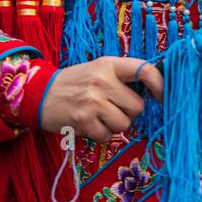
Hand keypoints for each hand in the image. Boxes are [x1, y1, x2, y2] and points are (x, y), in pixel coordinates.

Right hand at [40, 56, 163, 143]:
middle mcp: (102, 80)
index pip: (145, 70)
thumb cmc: (75, 83)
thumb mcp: (98, 70)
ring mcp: (92, 101)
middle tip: (113, 108)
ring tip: (99, 117)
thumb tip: (152, 94)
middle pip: (137, 107)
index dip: (160, 85)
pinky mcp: (83, 121)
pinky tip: (89, 124)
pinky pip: (107, 136)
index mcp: (109, 64)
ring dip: (115, 125)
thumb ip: (122, 78)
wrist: (39, 93)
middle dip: (129, 112)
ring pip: (124, 124)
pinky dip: (101, 135)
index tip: (162, 97)